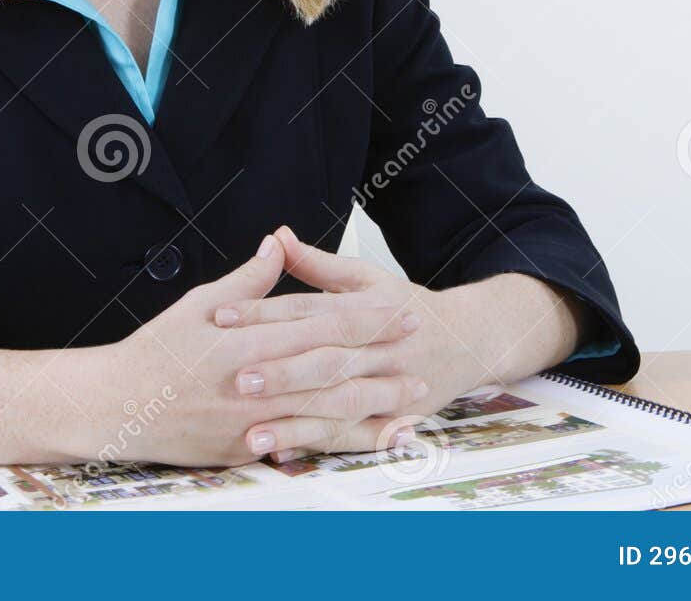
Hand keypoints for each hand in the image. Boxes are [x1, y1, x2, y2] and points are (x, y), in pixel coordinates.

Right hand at [71, 233, 427, 468]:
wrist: (115, 407)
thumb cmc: (153, 354)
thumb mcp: (197, 305)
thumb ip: (246, 280)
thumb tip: (276, 244)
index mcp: (247, 342)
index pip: (320, 326)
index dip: (365, 318)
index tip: (399, 309)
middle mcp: (256, 384)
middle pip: (333, 368)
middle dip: (382, 357)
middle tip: (420, 348)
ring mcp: (254, 421)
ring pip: (327, 411)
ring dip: (375, 402)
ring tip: (412, 396)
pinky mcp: (248, 450)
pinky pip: (306, 444)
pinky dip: (344, 440)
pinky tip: (373, 436)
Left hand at [211, 225, 488, 462]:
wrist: (469, 340)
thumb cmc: (407, 305)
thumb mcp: (366, 278)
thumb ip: (317, 262)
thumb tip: (277, 236)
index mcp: (366, 307)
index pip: (308, 308)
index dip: (264, 312)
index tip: (221, 317)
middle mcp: (378, 348)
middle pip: (326, 359)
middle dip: (282, 371)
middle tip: (237, 378)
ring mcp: (388, 386)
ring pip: (339, 405)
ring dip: (296, 421)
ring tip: (252, 431)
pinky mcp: (392, 418)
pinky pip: (352, 436)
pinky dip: (317, 446)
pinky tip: (282, 454)